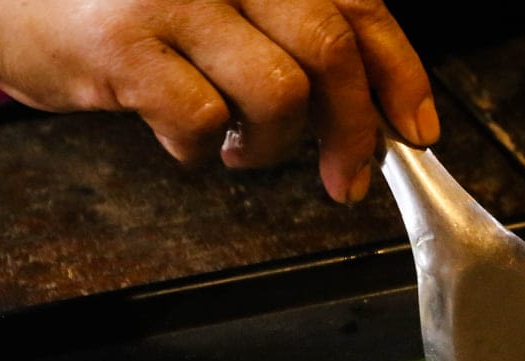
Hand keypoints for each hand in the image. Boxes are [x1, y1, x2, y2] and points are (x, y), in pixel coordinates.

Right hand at [0, 0, 439, 203]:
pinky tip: (185, 143)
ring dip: (274, 145)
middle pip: (331, 48)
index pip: (356, 2)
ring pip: (279, 92)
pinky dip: (202, 152)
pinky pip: (201, 121)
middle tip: (346, 178)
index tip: (415, 128)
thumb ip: (278, 26)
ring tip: (241, 149)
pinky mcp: (120, 43)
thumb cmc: (108, 2)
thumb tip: (365, 103)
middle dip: (355, 129)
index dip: (400, 72)